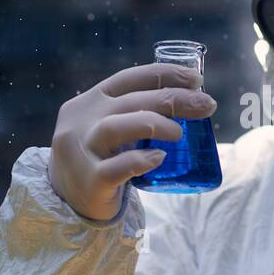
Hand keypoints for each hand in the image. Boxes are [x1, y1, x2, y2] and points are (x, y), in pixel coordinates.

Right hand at [49, 63, 216, 220]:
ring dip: (154, 124)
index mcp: (89, 101)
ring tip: (179, 134)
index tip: (197, 80)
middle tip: (206, 106)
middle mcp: (80, 121)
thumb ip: (135, 111)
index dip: (164, 74)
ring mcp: (81, 151)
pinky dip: (140, 161)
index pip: (128, 78)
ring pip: (114, 127)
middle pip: (129, 101)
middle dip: (173, 99)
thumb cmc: (100, 157)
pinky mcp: (89, 181)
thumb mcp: (109, 126)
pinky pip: (115, 168)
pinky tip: (159, 158)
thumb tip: (190, 99)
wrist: (67, 200)